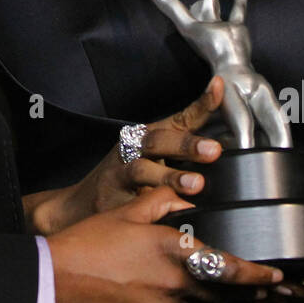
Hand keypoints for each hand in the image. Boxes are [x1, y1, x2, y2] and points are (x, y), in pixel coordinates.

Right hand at [27, 78, 225, 235]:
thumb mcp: (155, 158)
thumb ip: (185, 152)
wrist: (79, 205)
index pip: (178, 118)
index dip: (199, 104)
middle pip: (158, 141)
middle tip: (212, 150)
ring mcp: (119, 174)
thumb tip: (224, 148)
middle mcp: (132, 150)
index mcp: (148, 136)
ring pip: (143, 171)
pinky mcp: (112, 200)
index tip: (218, 89)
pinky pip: (134, 203)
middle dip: (186, 144)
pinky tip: (172, 212)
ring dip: (170, 176)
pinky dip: (152, 207)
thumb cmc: (125, 178)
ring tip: (195, 185)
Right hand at [47, 185, 282, 302]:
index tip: (275, 275)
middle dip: (240, 291)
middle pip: (221, 294)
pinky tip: (167, 297)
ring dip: (207, 298)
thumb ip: (161, 200)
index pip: (229, 267)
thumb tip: (184, 195)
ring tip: (208, 286)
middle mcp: (173, 285)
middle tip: (256, 286)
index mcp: (173, 251)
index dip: (257, 274)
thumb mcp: (126, 212)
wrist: (55, 282)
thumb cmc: (87, 244)